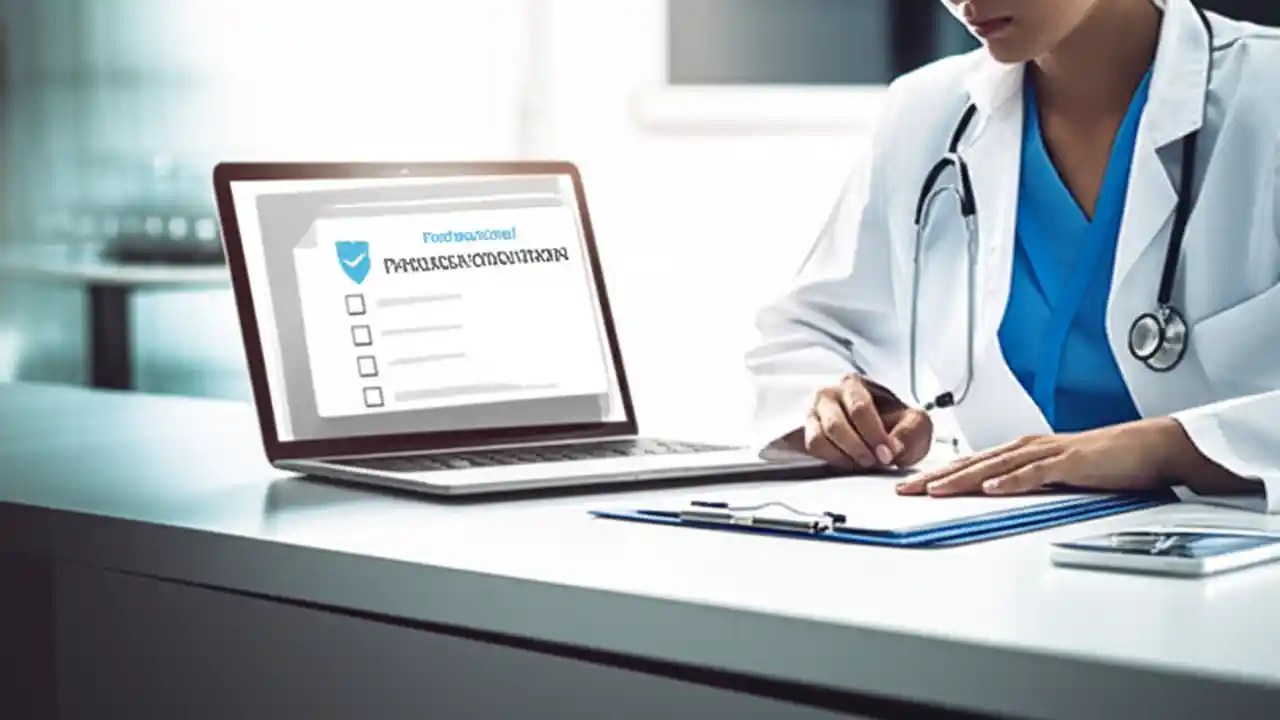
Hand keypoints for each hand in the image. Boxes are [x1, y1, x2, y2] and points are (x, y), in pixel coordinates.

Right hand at [797, 373, 932, 469]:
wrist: (879, 434)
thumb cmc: (894, 424)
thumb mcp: (915, 423)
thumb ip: (911, 431)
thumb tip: (895, 447)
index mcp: (854, 384)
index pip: (859, 408)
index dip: (874, 434)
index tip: (888, 453)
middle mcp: (828, 395)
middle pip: (836, 425)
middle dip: (858, 448)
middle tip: (876, 462)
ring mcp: (814, 414)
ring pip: (820, 438)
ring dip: (844, 456)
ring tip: (864, 464)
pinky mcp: (807, 433)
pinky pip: (813, 449)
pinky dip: (833, 459)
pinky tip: (850, 462)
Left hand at [896, 418, 1193, 496]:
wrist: (1149, 448)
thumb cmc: (1105, 463)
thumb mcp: (1055, 478)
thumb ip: (1026, 485)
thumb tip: (995, 499)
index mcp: (1021, 451)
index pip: (970, 465)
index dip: (938, 475)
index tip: (910, 489)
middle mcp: (1028, 447)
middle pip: (972, 463)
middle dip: (936, 477)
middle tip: (905, 490)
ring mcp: (1048, 453)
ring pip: (995, 466)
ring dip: (963, 479)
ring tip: (934, 490)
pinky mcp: (1071, 462)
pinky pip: (1036, 473)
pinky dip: (1011, 481)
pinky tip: (991, 488)